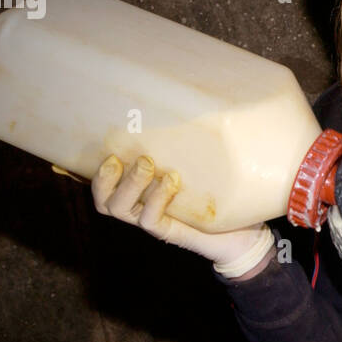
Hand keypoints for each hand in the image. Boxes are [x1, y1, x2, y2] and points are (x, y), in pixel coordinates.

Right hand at [91, 154, 274, 278]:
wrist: (245, 235)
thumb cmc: (221, 196)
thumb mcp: (200, 168)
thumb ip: (189, 146)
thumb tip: (196, 106)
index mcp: (141, 191)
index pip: (105, 184)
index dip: (96, 169)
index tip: (107, 147)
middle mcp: (141, 207)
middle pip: (103, 200)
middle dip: (106, 177)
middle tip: (132, 157)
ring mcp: (154, 221)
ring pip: (119, 209)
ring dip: (129, 185)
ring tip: (147, 165)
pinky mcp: (171, 233)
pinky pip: (150, 220)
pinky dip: (156, 199)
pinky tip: (171, 182)